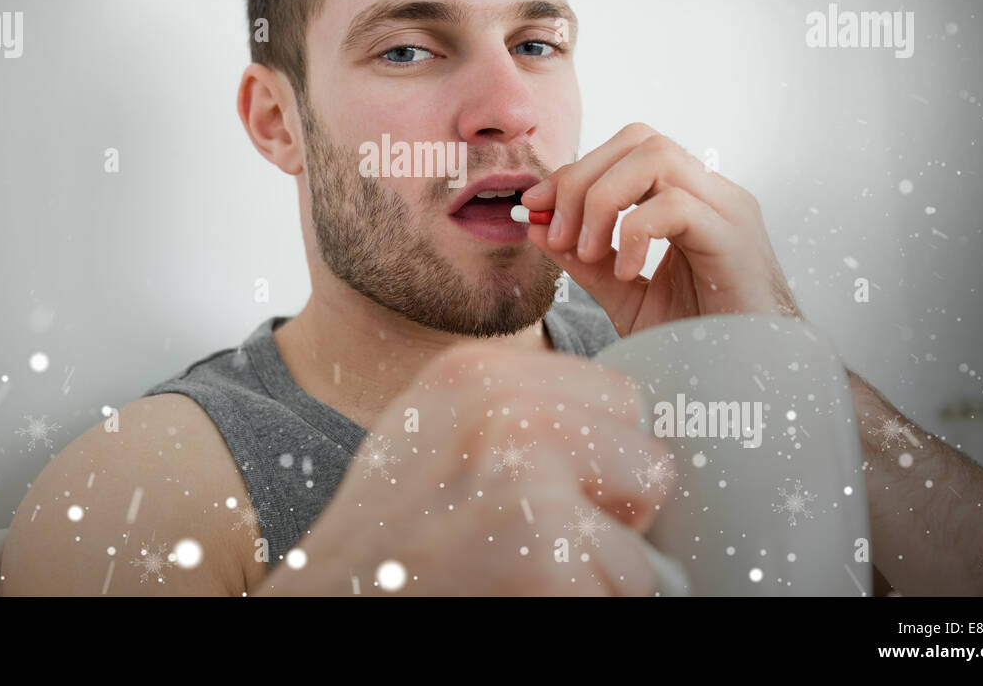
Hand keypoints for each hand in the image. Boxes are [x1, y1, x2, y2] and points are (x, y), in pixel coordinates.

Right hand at [252, 343, 672, 595]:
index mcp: (479, 374)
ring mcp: (530, 492)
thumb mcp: (430, 426)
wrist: (334, 599)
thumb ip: (513, 407)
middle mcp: (508, 418)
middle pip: (647, 462)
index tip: (557, 486)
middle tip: (545, 540)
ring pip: (640, 548)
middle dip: (615, 515)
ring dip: (595, 578)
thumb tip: (615, 423)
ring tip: (520, 573)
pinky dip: (582, 608)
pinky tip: (520, 598)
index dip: (602, 455)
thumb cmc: (382, 529)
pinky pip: (622, 597)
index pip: (619, 397)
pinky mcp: (546, 566)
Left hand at [520, 122, 801, 336]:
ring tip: (588, 251)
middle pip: (639, 139)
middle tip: (556, 233)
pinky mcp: (735, 236)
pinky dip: (635, 232)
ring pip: (656, 156)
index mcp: (689, 200)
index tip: (534, 209)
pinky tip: (627, 272)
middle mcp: (712, 194)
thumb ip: (586, 261)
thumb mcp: (625, 295)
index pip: (626, 152)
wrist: (750, 383)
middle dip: (581, 178)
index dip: (573, 173)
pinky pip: (675, 205)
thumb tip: (535, 225)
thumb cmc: (695, 341)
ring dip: (603, 199)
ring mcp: (728, 210)